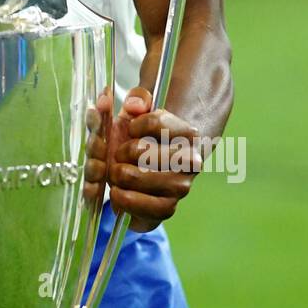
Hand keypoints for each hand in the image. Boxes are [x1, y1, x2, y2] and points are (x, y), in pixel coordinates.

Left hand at [88, 86, 201, 232]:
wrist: (155, 167)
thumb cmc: (145, 136)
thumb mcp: (140, 111)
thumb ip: (137, 98)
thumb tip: (132, 105)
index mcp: (187, 134)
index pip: (156, 123)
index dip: (135, 124)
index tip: (131, 127)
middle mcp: (190, 161)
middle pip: (140, 152)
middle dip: (121, 152)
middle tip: (120, 154)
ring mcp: (181, 187)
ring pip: (136, 178)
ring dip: (118, 174)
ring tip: (117, 171)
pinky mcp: (168, 208)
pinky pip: (144, 208)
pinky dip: (125, 200)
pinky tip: (118, 192)